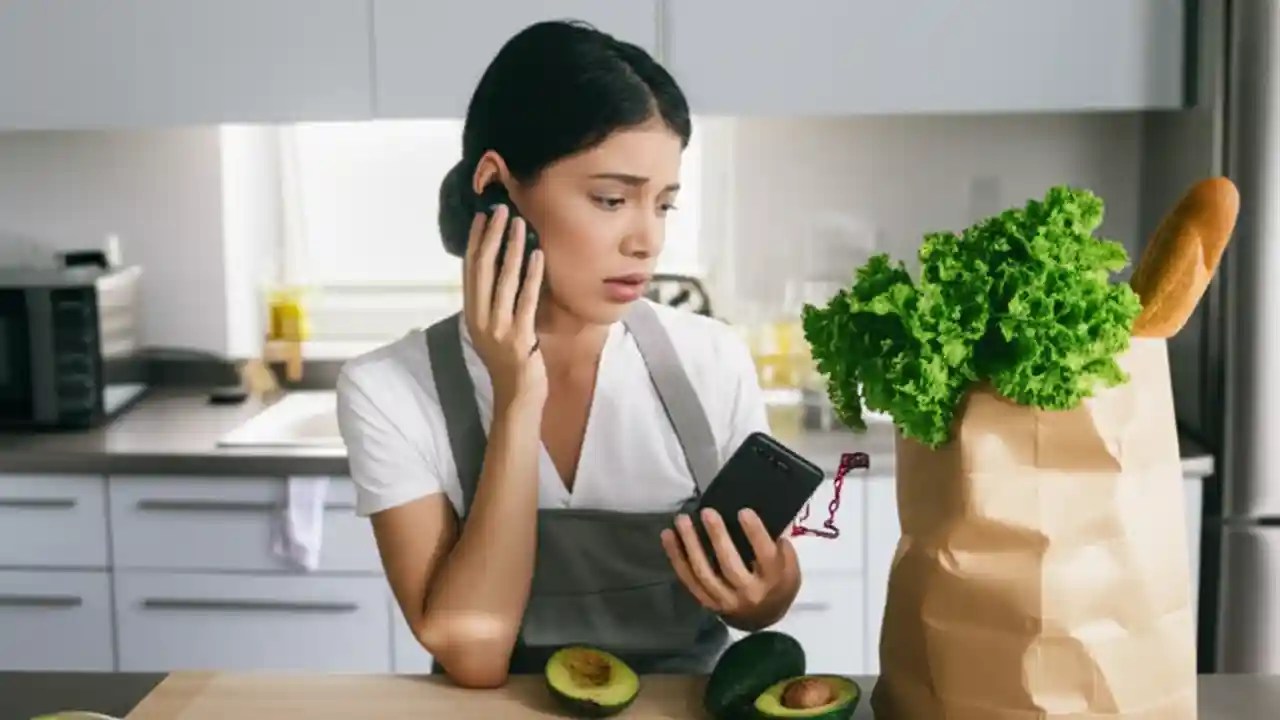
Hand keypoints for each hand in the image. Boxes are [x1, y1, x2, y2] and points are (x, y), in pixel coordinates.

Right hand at [463, 204, 546, 407]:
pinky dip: (532, 275)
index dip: (477, 241)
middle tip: (503, 211)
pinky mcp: (520, 338)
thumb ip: (494, 303)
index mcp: (472, 315)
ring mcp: (498, 329)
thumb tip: (502, 268)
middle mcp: (480, 319)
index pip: (470, 270)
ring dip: (513, 249)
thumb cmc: (510, 362)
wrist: (517, 398)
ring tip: (521, 225)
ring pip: (504, 280)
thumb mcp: (494, 330)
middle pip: (483, 269)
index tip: (484, 217)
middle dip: (493, 236)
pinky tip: (537, 255)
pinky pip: (526, 300)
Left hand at [661, 508, 800, 627]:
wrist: (762, 619)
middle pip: (730, 564)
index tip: (743, 511)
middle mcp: (749, 593)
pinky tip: (668, 536)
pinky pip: (688, 578)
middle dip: (717, 536)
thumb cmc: (777, 582)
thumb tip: (760, 514)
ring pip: (704, 572)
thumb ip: (778, 545)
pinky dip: (676, 557)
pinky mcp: (707, 602)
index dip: (754, 533)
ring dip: (691, 544)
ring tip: (682, 520)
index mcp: (773, 581)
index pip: (764, 555)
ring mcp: (725, 600)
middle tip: (707, 512)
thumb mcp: (789, 565)